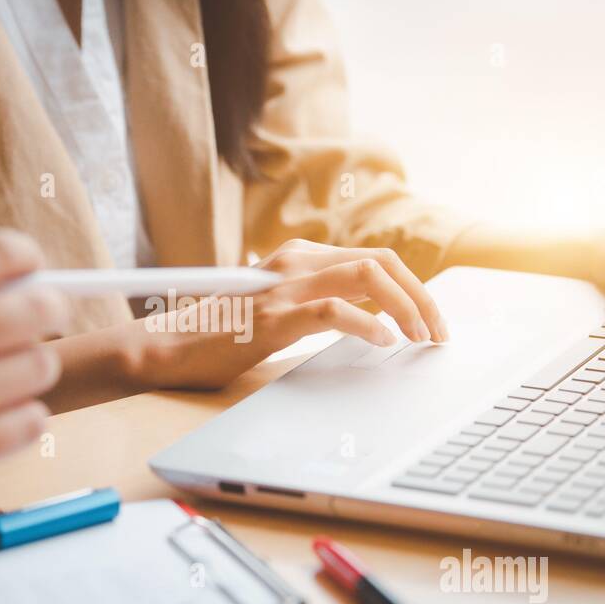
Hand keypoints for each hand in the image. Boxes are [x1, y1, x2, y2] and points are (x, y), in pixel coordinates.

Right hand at [0, 231, 68, 509]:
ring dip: (28, 370)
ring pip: (43, 367)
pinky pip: (34, 422)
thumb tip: (5, 273)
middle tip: (32, 326)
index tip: (31, 273)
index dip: (29, 260)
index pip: (9, 252)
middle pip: (46, 309)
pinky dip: (21, 419)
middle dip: (46, 312)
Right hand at [141, 238, 445, 389]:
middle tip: (439, 332)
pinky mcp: (273, 316)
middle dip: (422, 297)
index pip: (375, 260)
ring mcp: (284, 286)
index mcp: (299, 256)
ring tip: (421, 339)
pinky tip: (385, 342)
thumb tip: (370, 324)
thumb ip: (314, 306)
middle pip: (382, 263)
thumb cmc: (218, 336)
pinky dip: (369, 324)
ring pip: (368, 277)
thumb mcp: (275, 310)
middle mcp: (295, 261)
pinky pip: (335, 309)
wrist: (166, 347)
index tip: (431, 321)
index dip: (413, 288)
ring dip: (407, 308)